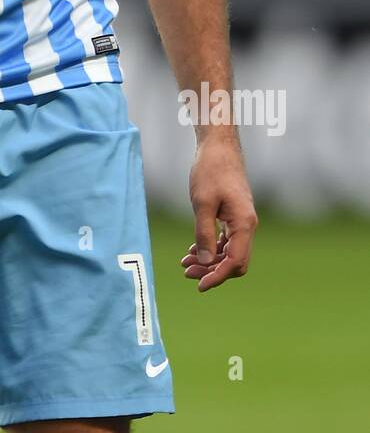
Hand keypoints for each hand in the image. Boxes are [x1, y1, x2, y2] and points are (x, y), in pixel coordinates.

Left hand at [183, 133, 256, 290]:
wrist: (219, 146)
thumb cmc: (211, 170)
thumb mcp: (202, 203)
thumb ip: (204, 234)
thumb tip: (206, 263)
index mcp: (244, 224)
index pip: (235, 262)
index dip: (218, 276)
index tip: (199, 285)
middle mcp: (247, 225)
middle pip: (235, 261)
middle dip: (212, 271)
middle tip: (187, 272)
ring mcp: (241, 221)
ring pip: (229, 252)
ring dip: (209, 260)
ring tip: (185, 263)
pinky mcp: (233, 216)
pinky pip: (226, 240)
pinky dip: (211, 248)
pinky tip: (193, 250)